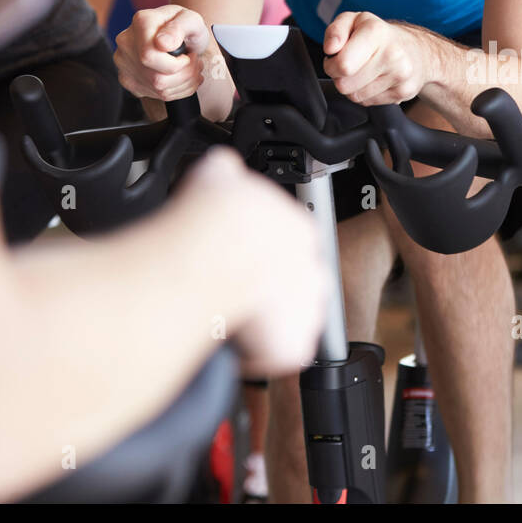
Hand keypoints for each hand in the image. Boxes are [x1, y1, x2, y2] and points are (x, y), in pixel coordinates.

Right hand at [113, 5, 209, 101]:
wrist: (181, 37)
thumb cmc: (187, 27)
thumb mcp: (192, 20)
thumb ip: (180, 27)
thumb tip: (162, 44)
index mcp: (142, 22)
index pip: (149, 57)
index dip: (176, 64)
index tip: (188, 56)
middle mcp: (126, 42)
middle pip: (156, 78)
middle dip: (185, 75)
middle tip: (195, 63)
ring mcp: (124, 63)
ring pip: (158, 89)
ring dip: (185, 83)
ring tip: (192, 69)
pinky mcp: (129, 80)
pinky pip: (156, 95)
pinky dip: (178, 90)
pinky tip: (182, 77)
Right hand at [168, 147, 329, 375]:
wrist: (208, 258)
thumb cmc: (212, 220)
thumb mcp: (219, 177)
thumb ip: (227, 174)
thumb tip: (221, 166)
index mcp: (301, 228)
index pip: (285, 247)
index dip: (255, 257)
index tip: (233, 262)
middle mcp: (313, 269)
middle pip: (289, 286)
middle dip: (261, 292)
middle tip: (226, 292)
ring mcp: (307, 310)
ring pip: (283, 322)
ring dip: (258, 324)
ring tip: (225, 316)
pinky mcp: (294, 346)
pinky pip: (272, 356)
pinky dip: (251, 355)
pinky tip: (227, 337)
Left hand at [323, 12, 429, 104]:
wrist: (419, 50)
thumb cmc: (381, 35)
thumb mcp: (354, 21)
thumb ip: (335, 30)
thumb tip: (330, 48)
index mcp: (376, 32)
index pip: (343, 65)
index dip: (331, 64)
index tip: (336, 58)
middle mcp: (392, 54)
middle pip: (345, 84)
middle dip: (340, 77)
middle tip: (351, 65)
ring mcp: (400, 75)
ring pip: (355, 96)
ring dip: (353, 87)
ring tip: (365, 71)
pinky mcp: (404, 92)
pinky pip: (368, 102)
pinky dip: (367, 93)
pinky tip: (376, 80)